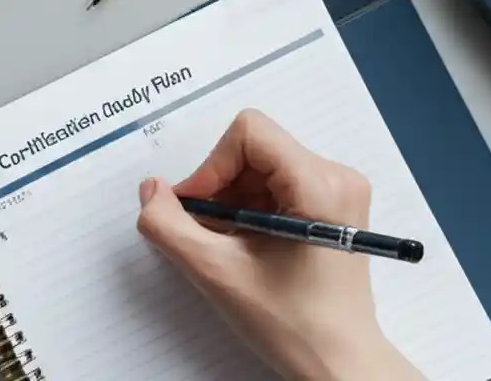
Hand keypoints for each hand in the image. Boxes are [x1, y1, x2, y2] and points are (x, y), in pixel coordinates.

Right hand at [136, 110, 421, 380]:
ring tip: (229, 246)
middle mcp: (337, 176)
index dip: (211, 165)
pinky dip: (251, 209)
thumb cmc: (292, 324)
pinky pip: (279, 185)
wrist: (339, 363)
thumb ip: (170, 227)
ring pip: (264, 168)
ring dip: (233, 201)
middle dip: (221, 187)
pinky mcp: (335, 206)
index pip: (250, 133)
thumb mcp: (218, 275)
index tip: (197, 209)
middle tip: (208, 234)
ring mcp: (340, 190)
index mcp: (320, 184)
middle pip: (255, 150)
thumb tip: (150, 190)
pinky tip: (247, 246)